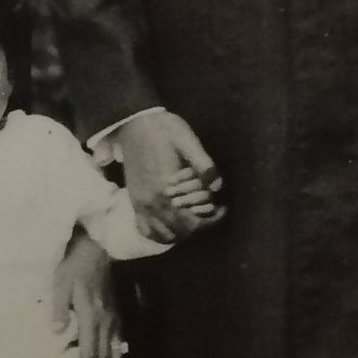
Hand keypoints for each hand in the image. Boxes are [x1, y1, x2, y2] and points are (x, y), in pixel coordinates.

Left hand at [52, 229, 121, 357]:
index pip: (88, 355)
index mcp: (92, 317)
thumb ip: (58, 307)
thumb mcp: (60, 282)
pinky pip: (119, 350)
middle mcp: (107, 324)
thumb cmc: (73, 265)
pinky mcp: (117, 319)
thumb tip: (55, 331)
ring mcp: (115, 322)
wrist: (97, 248)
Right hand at [117, 110, 223, 243]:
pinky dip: (160, 233)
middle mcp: (152, 202)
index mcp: (166, 189)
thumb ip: (204, 164)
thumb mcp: (187, 140)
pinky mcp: (134, 201)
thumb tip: (218, 187)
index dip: (212, 219)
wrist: (133, 122)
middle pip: (180, 231)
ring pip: (163, 235)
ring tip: (194, 218)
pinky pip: (146, 229)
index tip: (223, 209)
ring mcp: (141, 204)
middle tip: (211, 213)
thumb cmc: (164, 129)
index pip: (192, 221)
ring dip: (181, 232)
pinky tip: (172, 223)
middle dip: (198, 227)